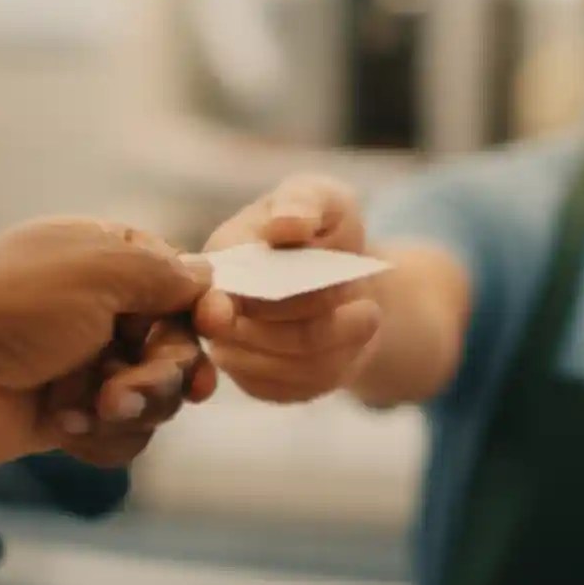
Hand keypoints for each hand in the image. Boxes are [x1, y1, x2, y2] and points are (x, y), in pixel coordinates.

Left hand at [0, 218, 211, 498]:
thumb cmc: (6, 309)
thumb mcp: (97, 270)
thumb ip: (163, 274)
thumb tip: (205, 275)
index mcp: (107, 259)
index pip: (182, 283)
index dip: (203, 310)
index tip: (214, 327)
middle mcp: (103, 309)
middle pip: (178, 346)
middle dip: (162, 373)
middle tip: (127, 391)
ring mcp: (89, 364)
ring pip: (158, 396)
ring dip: (131, 407)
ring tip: (90, 408)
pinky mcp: (76, 414)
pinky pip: (126, 433)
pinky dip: (102, 434)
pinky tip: (63, 425)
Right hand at [196, 175, 381, 402]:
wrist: (346, 274)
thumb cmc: (324, 227)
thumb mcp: (324, 199)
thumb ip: (303, 202)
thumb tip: (285, 224)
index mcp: (218, 261)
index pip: (213, 294)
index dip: (221, 308)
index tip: (235, 310)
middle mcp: (215, 312)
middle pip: (256, 335)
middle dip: (313, 318)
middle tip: (364, 302)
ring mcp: (237, 353)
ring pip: (285, 366)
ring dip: (337, 342)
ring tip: (370, 315)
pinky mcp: (266, 383)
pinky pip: (302, 386)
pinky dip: (339, 362)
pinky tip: (357, 338)